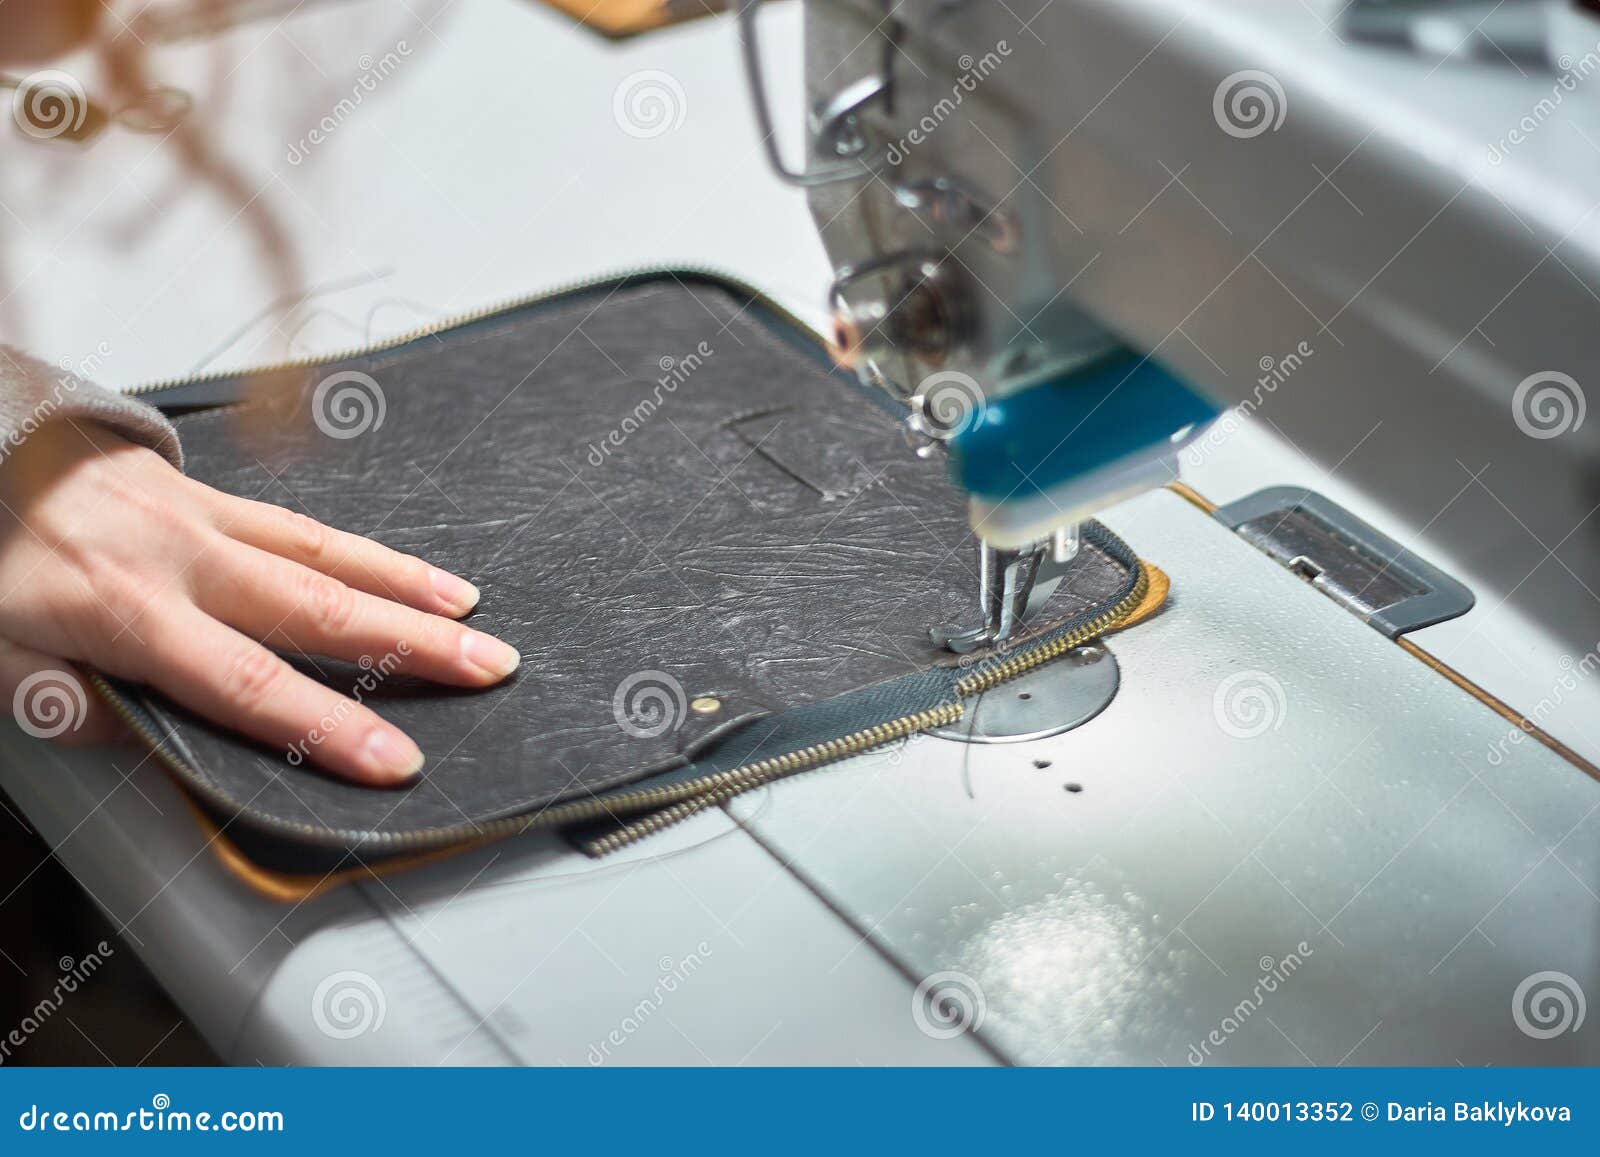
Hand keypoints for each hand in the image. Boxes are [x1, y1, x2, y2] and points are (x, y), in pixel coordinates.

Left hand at [0, 420, 519, 784]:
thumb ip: (61, 702)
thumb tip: (135, 732)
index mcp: (130, 613)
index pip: (250, 685)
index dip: (330, 728)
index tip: (395, 759)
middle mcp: (184, 561)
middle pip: (320, 610)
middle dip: (413, 644)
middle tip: (487, 666)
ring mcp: (202, 517)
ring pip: (326, 554)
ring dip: (406, 585)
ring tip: (470, 611)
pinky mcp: (206, 491)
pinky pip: (300, 520)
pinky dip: (362, 545)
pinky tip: (401, 566)